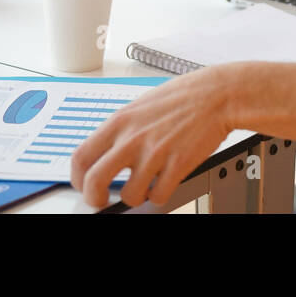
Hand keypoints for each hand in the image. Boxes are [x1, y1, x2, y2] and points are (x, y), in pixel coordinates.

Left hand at [70, 69, 230, 207]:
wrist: (217, 94)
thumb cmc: (183, 97)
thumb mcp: (141, 106)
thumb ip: (122, 130)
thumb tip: (107, 154)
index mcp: (120, 121)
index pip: (81, 157)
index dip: (78, 178)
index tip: (84, 185)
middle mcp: (132, 138)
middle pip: (95, 181)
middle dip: (94, 199)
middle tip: (102, 202)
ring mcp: (155, 152)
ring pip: (129, 195)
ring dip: (135, 197)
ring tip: (144, 187)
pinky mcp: (177, 164)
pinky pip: (158, 196)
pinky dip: (160, 195)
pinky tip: (165, 183)